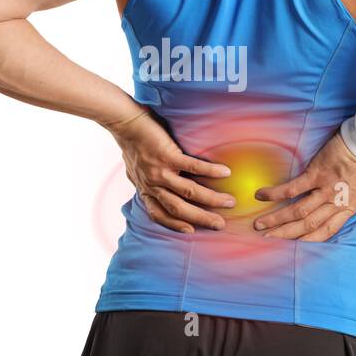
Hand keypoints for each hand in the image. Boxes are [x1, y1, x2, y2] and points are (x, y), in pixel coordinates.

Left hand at [107, 108, 234, 233]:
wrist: (126, 124)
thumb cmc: (132, 145)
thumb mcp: (135, 170)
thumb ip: (145, 182)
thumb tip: (153, 188)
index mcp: (145, 190)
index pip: (159, 214)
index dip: (174, 225)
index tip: (190, 231)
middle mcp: (152, 185)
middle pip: (178, 209)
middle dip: (201, 219)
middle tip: (220, 225)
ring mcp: (160, 172)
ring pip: (188, 192)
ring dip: (211, 199)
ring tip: (230, 202)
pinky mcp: (167, 156)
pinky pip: (193, 167)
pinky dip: (210, 171)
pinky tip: (225, 173)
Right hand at [252, 131, 355, 240]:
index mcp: (349, 207)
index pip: (326, 231)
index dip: (309, 241)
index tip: (293, 246)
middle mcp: (335, 203)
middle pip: (307, 225)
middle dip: (285, 235)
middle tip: (266, 239)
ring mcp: (324, 189)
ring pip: (297, 211)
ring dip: (276, 219)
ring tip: (259, 224)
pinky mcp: (316, 173)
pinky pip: (293, 188)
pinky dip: (276, 193)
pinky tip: (260, 196)